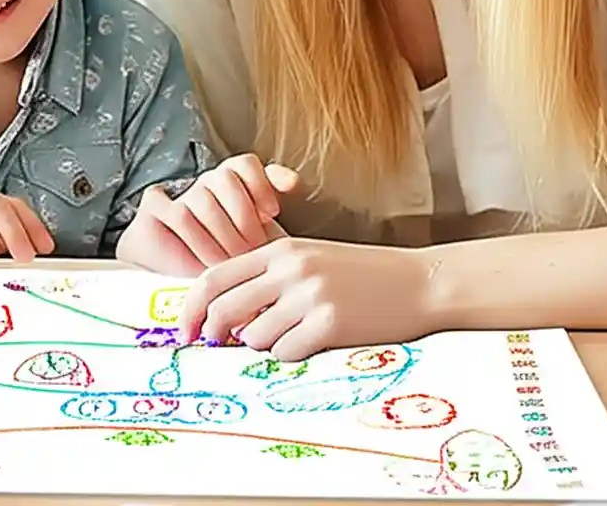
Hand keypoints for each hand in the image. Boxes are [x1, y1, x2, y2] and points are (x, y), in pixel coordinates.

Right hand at [116, 154, 299, 275]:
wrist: (184, 278)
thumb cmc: (231, 256)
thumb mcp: (261, 237)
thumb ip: (275, 206)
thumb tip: (293, 181)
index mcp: (234, 180)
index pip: (245, 164)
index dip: (260, 185)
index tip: (271, 213)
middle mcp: (207, 182)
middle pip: (224, 181)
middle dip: (242, 219)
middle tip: (252, 249)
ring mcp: (180, 193)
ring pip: (201, 201)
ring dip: (219, 236)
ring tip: (230, 261)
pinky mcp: (154, 207)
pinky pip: (177, 214)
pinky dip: (195, 240)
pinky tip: (204, 260)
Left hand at [179, 238, 440, 360]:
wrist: (420, 282)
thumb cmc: (363, 275)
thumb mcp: (310, 260)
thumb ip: (269, 277)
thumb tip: (224, 313)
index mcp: (280, 250)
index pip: (214, 277)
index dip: (191, 308)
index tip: (186, 331)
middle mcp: (290, 270)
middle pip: (224, 309)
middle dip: (213, 335)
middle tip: (216, 349)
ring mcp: (310, 296)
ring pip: (254, 337)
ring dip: (262, 347)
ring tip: (290, 337)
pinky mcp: (330, 324)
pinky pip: (286, 354)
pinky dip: (290, 356)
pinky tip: (311, 344)